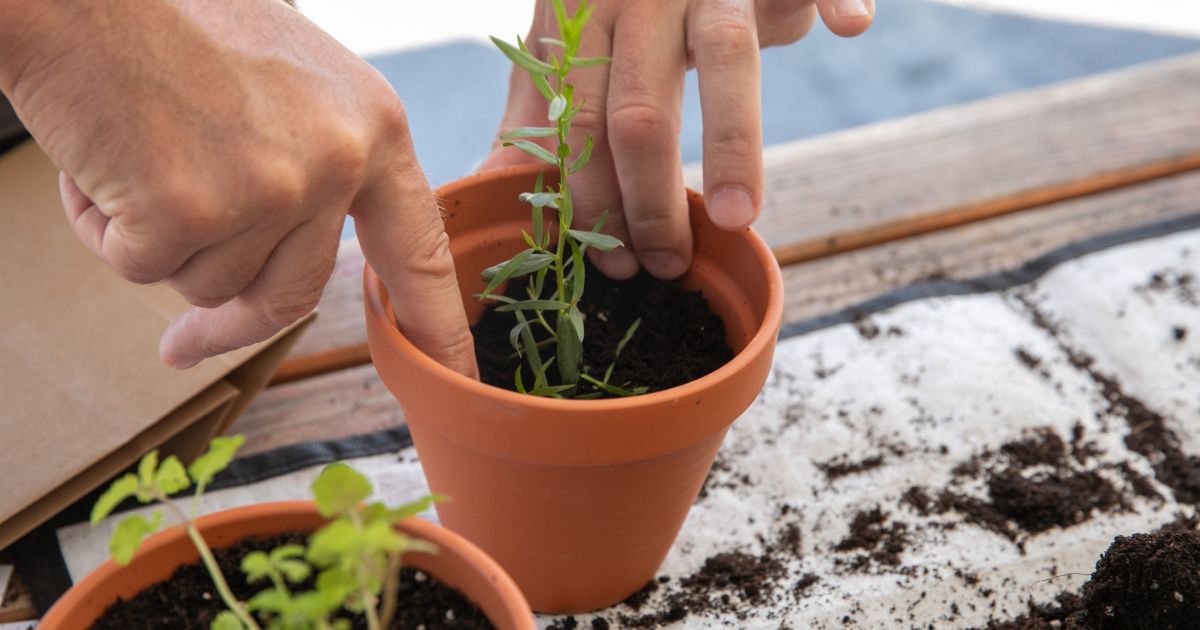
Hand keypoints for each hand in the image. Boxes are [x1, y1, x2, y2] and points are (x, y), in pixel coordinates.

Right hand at [0, 0, 477, 376]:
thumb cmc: (181, 23)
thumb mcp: (293, 83)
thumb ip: (319, 169)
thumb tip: (299, 260)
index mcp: (373, 130)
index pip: (419, 252)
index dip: (436, 324)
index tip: (454, 374)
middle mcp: (335, 164)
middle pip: (292, 296)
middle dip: (229, 325)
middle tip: (179, 346)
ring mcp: (267, 189)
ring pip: (207, 283)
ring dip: (156, 241)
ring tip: (134, 154)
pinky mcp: (188, 209)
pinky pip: (140, 265)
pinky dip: (103, 227)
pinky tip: (98, 159)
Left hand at [482, 0, 873, 279]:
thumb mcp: (567, 36)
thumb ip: (539, 102)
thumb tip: (489, 178)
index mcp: (582, 15)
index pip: (578, 122)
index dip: (590, 199)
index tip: (607, 261)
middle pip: (639, 107)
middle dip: (649, 199)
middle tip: (666, 264)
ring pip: (719, 57)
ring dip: (732, 143)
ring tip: (735, 217)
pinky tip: (851, 26)